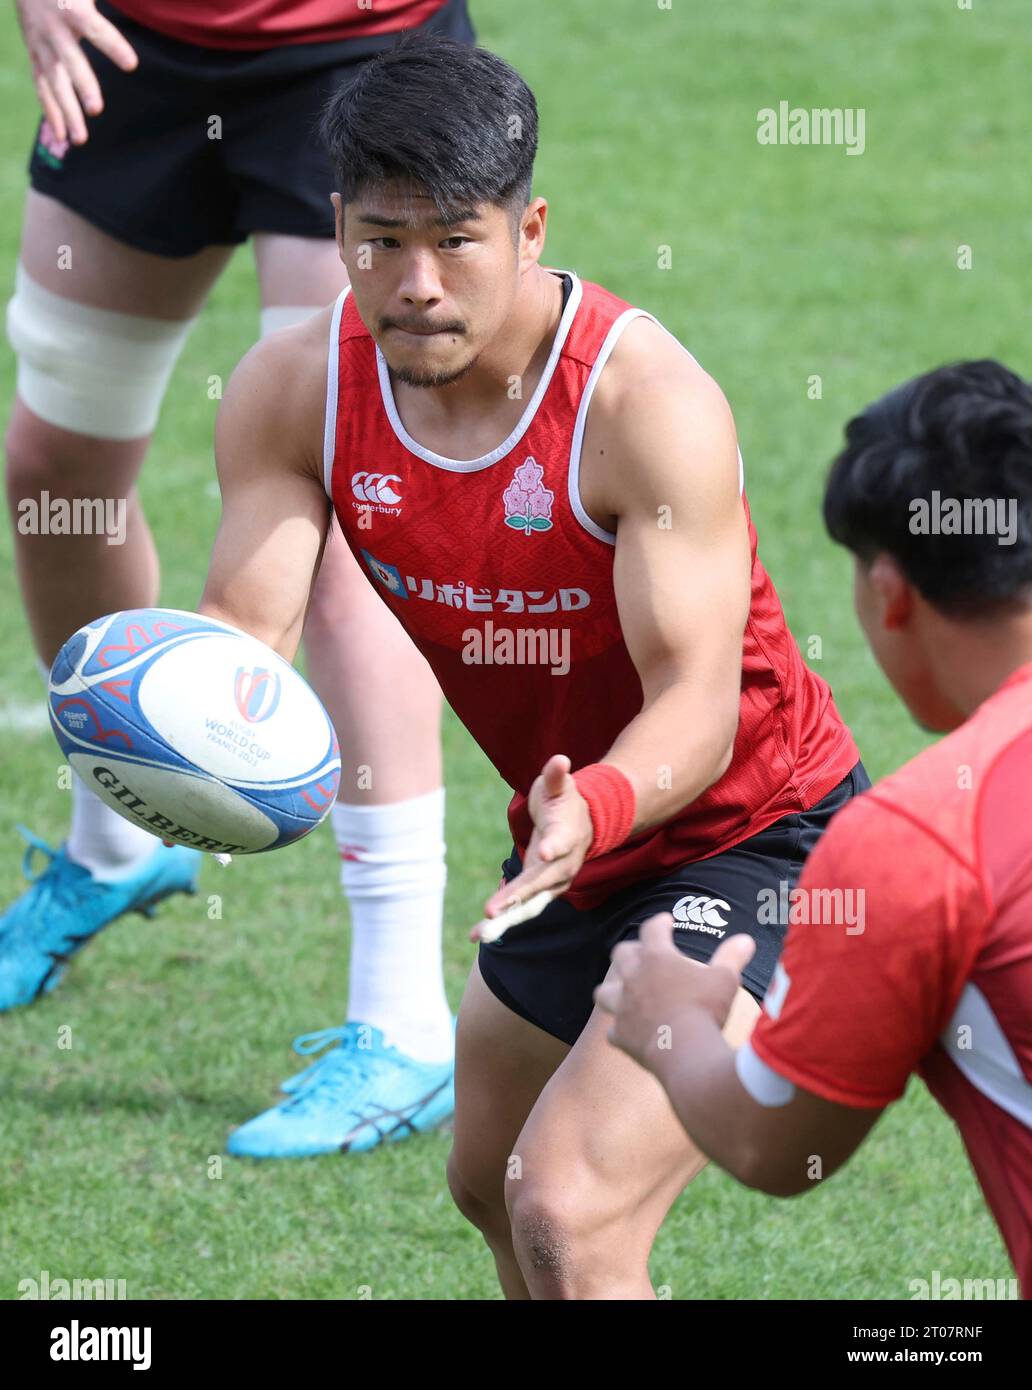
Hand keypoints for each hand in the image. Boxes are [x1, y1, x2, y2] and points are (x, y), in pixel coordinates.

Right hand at [16, 0, 138, 145]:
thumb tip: (153, 1)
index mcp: (73, 7)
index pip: (95, 28)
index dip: (112, 45)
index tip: (131, 64)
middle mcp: (54, 29)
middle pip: (70, 60)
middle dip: (82, 85)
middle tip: (96, 110)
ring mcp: (41, 44)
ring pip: (53, 81)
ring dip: (66, 111)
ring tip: (80, 140)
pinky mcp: (34, 55)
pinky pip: (42, 87)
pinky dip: (51, 111)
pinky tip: (63, 135)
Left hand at [471, 753, 591, 939]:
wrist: (581, 827)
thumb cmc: (565, 802)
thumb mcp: (561, 786)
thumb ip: (558, 777)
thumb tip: (560, 760)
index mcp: (568, 836)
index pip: (561, 842)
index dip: (553, 846)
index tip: (544, 852)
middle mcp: (562, 866)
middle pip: (539, 884)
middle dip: (516, 898)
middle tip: (491, 911)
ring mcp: (551, 884)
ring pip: (529, 906)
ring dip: (505, 922)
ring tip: (479, 935)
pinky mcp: (538, 893)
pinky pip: (519, 911)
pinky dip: (500, 924)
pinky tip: (474, 936)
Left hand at [594, 912, 755, 1071]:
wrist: (686, 1053)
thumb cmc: (705, 1010)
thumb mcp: (725, 979)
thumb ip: (732, 957)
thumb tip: (746, 940)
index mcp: (656, 958)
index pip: (652, 929)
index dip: (659, 923)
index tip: (666, 922)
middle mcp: (633, 978)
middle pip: (620, 954)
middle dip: (630, 952)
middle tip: (641, 955)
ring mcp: (623, 1007)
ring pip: (603, 991)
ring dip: (612, 990)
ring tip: (621, 992)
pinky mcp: (621, 1034)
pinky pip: (613, 1031)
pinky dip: (620, 1030)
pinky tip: (629, 1032)